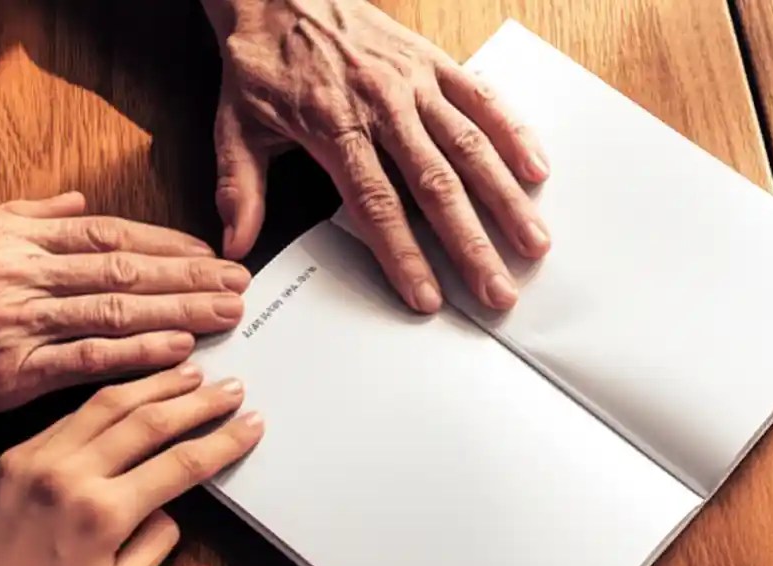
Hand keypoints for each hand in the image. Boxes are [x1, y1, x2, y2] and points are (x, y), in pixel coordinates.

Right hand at [0, 191, 250, 435]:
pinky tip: (181, 350)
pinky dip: (139, 352)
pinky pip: (88, 359)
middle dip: (191, 275)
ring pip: (117, 311)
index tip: (209, 252)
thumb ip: (21, 216)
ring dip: (181, 311)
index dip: (167, 243)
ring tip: (229, 312)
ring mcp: (17, 324)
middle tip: (240, 282)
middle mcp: (19, 274)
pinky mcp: (12, 373)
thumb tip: (78, 202)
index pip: (108, 235)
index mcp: (9, 237)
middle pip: (126, 269)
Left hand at [0, 366, 263, 565]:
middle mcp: (70, 475)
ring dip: (154, 384)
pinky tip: (132, 389)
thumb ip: (156, 540)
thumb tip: (170, 503)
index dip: (223, 440)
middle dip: (198, 401)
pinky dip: (107, 398)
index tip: (252, 421)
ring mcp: (37, 460)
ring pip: (107, 404)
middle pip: (149, 421)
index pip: (181, 463)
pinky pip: (70, 415)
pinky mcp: (13, 456)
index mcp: (103, 513)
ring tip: (189, 371)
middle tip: (231, 385)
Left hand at [209, 0, 550, 312]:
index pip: (376, 204)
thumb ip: (239, 187)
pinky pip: (481, 97)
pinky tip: (537, 169)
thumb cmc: (263, 60)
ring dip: (505, 199)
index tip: (427, 298)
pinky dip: (512, 132)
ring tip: (534, 243)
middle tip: (498, 292)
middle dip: (471, 246)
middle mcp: (382, 105)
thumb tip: (236, 245)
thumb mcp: (235, 124)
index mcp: (334, 127)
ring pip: (469, 146)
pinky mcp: (433, 61)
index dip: (403, 255)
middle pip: (435, 186)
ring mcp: (414, 82)